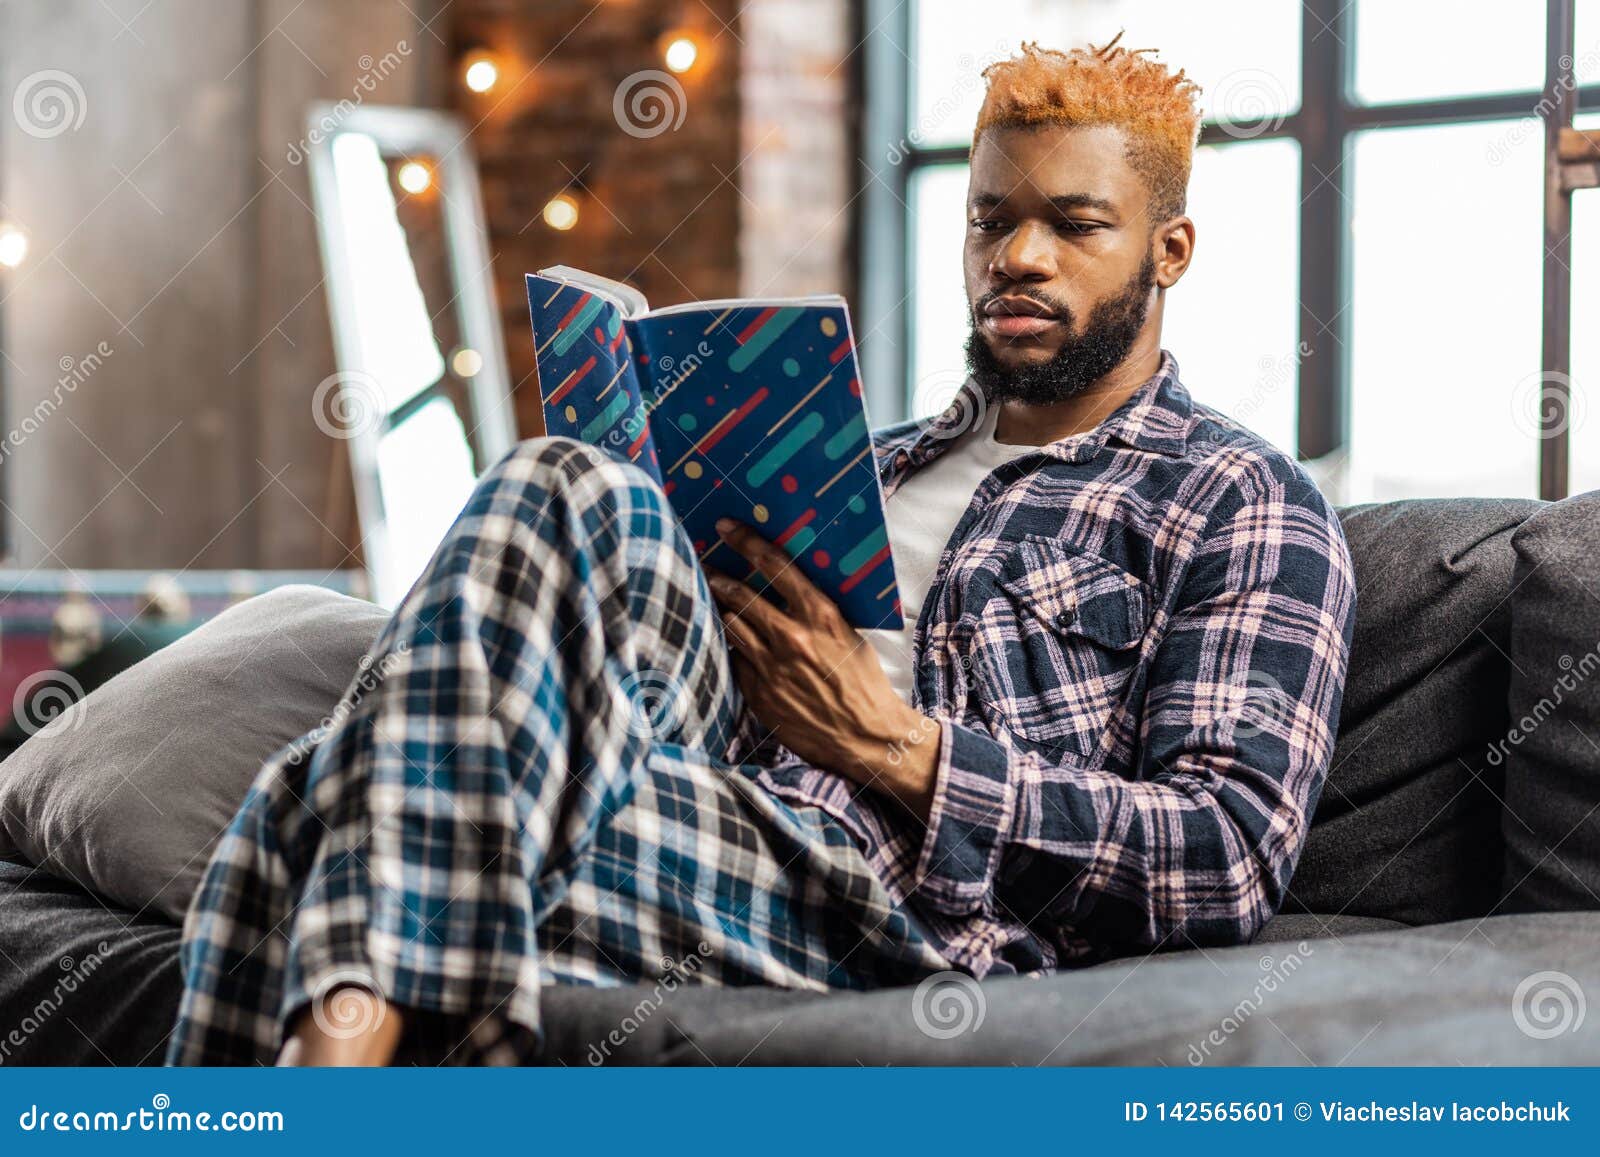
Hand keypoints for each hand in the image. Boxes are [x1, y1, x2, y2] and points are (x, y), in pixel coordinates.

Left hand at [705, 519, 940, 819]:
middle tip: (704, 563)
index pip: (775, 566)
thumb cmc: (863, 683)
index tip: (727, 527)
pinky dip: (734, 648)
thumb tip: (793, 587)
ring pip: (731, 625)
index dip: (747, 542)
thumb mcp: (850, 635)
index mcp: (820, 616)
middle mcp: (791, 636)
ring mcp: (771, 666)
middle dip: (718, 574)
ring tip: (710, 597)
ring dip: (719, 608)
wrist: (866, 736)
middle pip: (741, 594)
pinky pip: (737, 660)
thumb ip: (818, 612)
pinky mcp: (759, 692)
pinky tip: (732, 642)